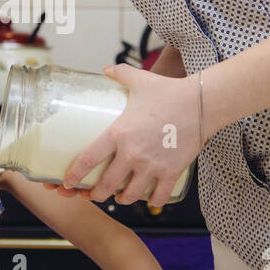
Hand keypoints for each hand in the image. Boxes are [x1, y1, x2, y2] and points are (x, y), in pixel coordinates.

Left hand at [62, 64, 201, 207]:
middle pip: (106, 185)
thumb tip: (106, 69)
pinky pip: (158, 196)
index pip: (88, 159)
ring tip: (120, 197)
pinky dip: (152, 201)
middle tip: (93, 195)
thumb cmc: (169, 91)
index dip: (74, 175)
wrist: (201, 102)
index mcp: (118, 133)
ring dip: (122, 199)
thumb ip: (120, 74)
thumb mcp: (140, 80)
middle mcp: (132, 153)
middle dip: (96, 194)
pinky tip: (149, 198)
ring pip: (130, 195)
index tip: (67, 182)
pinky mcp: (171, 172)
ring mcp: (152, 166)